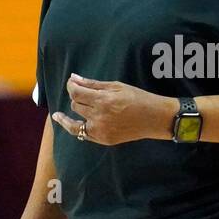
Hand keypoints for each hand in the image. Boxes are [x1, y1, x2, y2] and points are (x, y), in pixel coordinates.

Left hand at [51, 73, 175, 145]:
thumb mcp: (116, 86)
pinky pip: (82, 133)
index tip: (72, 83)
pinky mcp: (103, 139)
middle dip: (77, 97)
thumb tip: (74, 78)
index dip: (71, 86)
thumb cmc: (137, 98)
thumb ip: (92, 84)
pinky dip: (74, 127)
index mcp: (103, 100)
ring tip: (65, 111)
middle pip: (76, 105)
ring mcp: (100, 130)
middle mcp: (99, 116)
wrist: (154, 118)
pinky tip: (66, 121)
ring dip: (74, 112)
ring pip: (75, 121)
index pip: (76, 93)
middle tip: (82, 93)